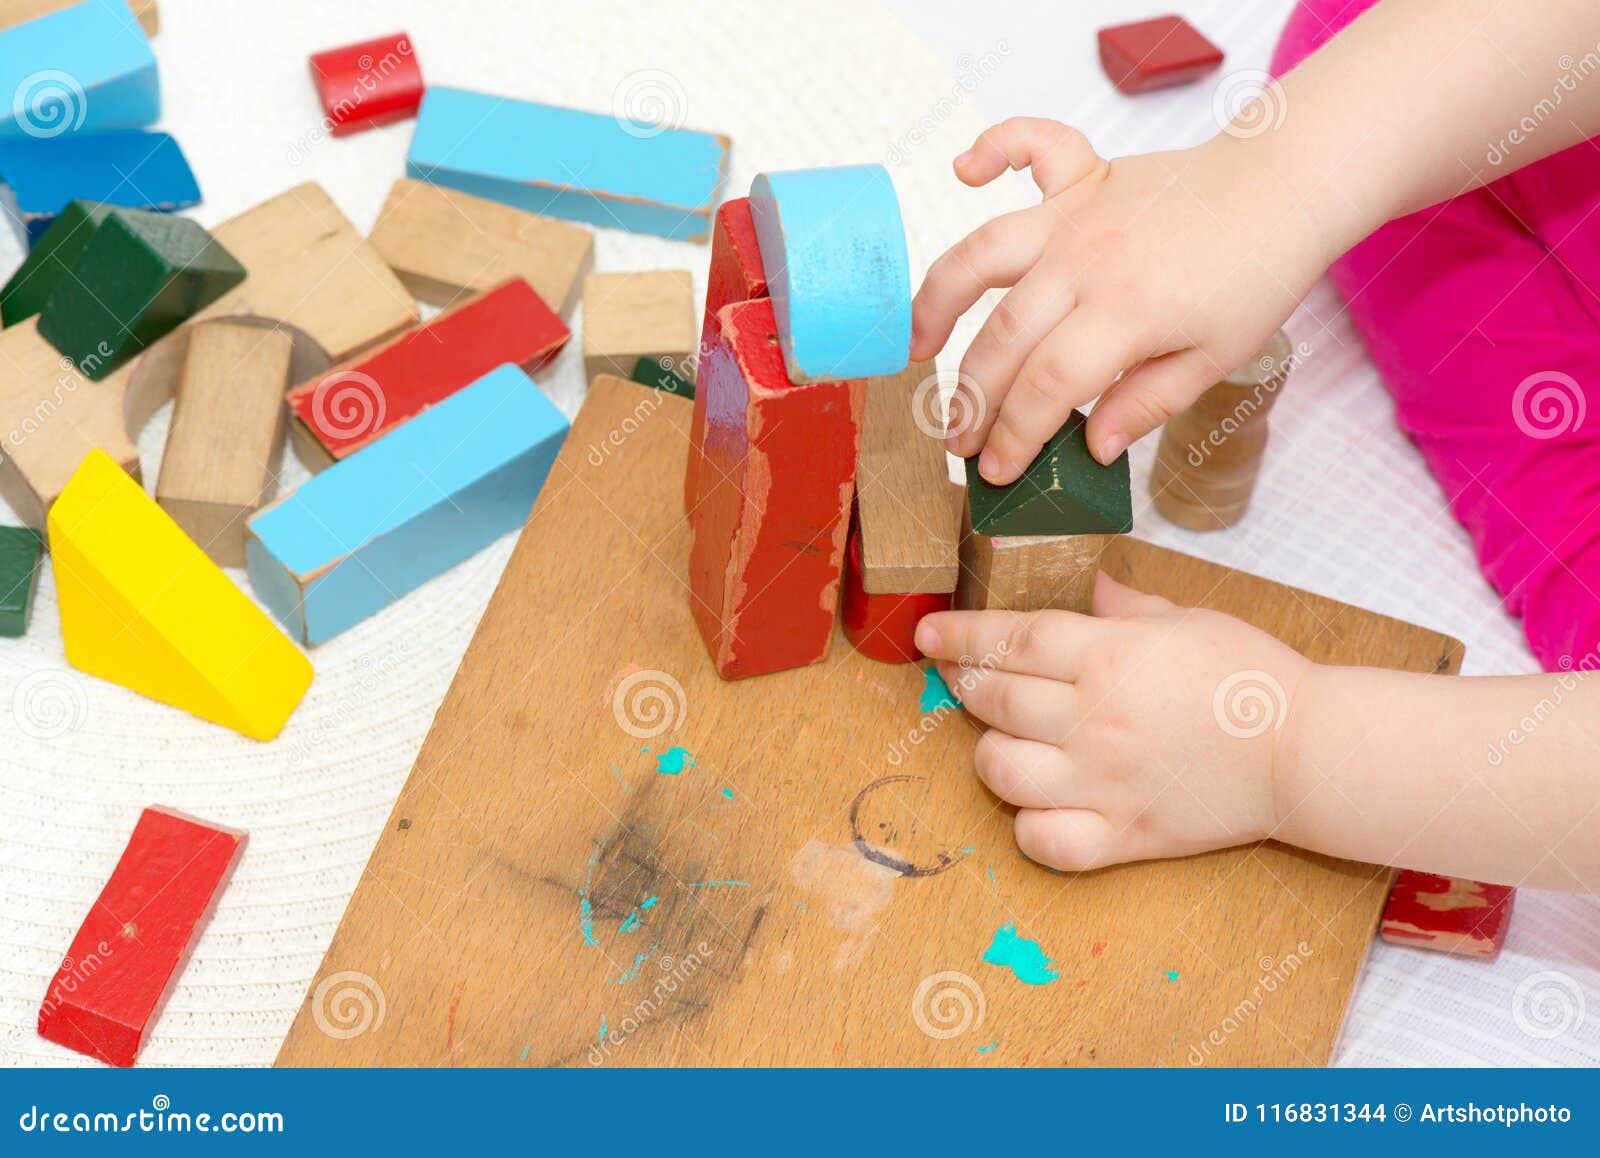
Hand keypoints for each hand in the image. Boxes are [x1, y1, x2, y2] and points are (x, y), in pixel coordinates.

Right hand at [911, 117, 1329, 482]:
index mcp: (1126, 311)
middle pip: (1004, 337)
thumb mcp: (1215, 360)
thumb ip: (1145, 404)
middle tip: (959, 438)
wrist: (1286, 188)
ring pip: (984, 254)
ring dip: (938, 300)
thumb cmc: (1257, 272)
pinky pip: (1028, 145)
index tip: (996, 470)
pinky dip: (993, 147)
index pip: (1046, 387)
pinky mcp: (1085, 177)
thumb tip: (1093, 449)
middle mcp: (1087, 259)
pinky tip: (963, 169)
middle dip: (972, 398)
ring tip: (915, 345)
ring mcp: (1079, 214)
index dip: (1013, 436)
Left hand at [914, 574, 1312, 870]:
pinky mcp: (1122, 834)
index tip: (928, 633)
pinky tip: (1039, 806)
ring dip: (989, 752)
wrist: (1308, 749)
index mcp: (1109, 655)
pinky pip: (1043, 841)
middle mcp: (1094, 718)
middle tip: (960, 676)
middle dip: (964, 683)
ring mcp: (1103, 781)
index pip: (1010, 639)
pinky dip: (1028, 826)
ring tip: (1004, 739)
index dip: (960, 635)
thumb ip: (1128, 605)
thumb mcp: (1189, 619)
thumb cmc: (1253, 676)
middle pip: (995, 698)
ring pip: (1002, 769)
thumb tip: (1092, 585)